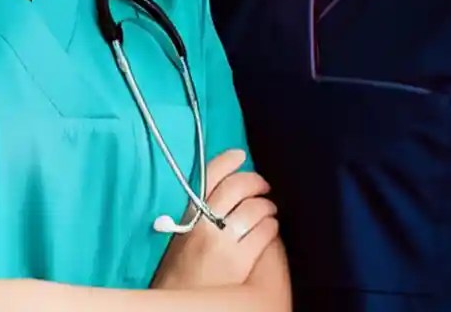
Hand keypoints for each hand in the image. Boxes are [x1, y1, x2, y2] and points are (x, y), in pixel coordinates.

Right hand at [151, 149, 279, 288]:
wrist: (179, 304)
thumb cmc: (180, 273)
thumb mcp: (180, 237)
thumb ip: (196, 214)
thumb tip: (222, 190)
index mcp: (187, 216)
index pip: (208, 177)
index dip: (227, 161)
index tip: (239, 154)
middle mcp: (204, 224)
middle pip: (237, 187)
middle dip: (255, 181)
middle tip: (263, 186)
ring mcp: (223, 242)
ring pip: (255, 208)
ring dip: (267, 205)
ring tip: (268, 209)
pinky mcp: (240, 261)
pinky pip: (264, 232)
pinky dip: (271, 226)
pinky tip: (270, 229)